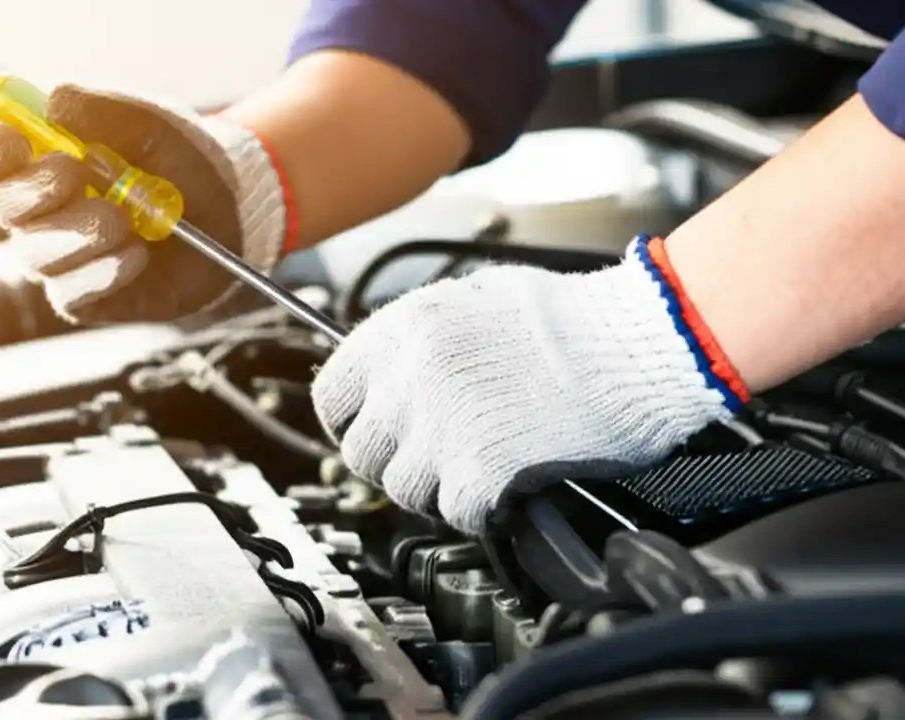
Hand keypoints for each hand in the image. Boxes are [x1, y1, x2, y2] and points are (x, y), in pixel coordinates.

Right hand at [0, 85, 286, 323]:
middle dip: (33, 190)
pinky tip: (136, 256)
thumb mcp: (151, 126)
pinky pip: (69, 294)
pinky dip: (102, 273)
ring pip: (34, 254)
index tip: (10, 140)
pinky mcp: (85, 296)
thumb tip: (55, 101)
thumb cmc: (184, 163)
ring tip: (126, 220)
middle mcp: (40, 209)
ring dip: (79, 233)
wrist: (232, 214)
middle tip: (74, 174)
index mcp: (41, 157)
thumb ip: (104, 113)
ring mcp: (59, 255)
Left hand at [312, 237, 746, 535]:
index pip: (331, 396)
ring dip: (439, 490)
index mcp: (404, 330)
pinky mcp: (481, 470)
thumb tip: (392, 372)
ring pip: (404, 490)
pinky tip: (505, 488)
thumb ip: (422, 338)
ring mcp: (442, 427)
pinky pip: (456, 513)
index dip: (352, 423)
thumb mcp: (477, 297)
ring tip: (477, 470)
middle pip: (361, 454)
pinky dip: (480, 511)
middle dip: (395, 462)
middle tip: (433, 458)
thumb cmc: (575, 318)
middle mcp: (411, 377)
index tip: (374, 433)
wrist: (641, 342)